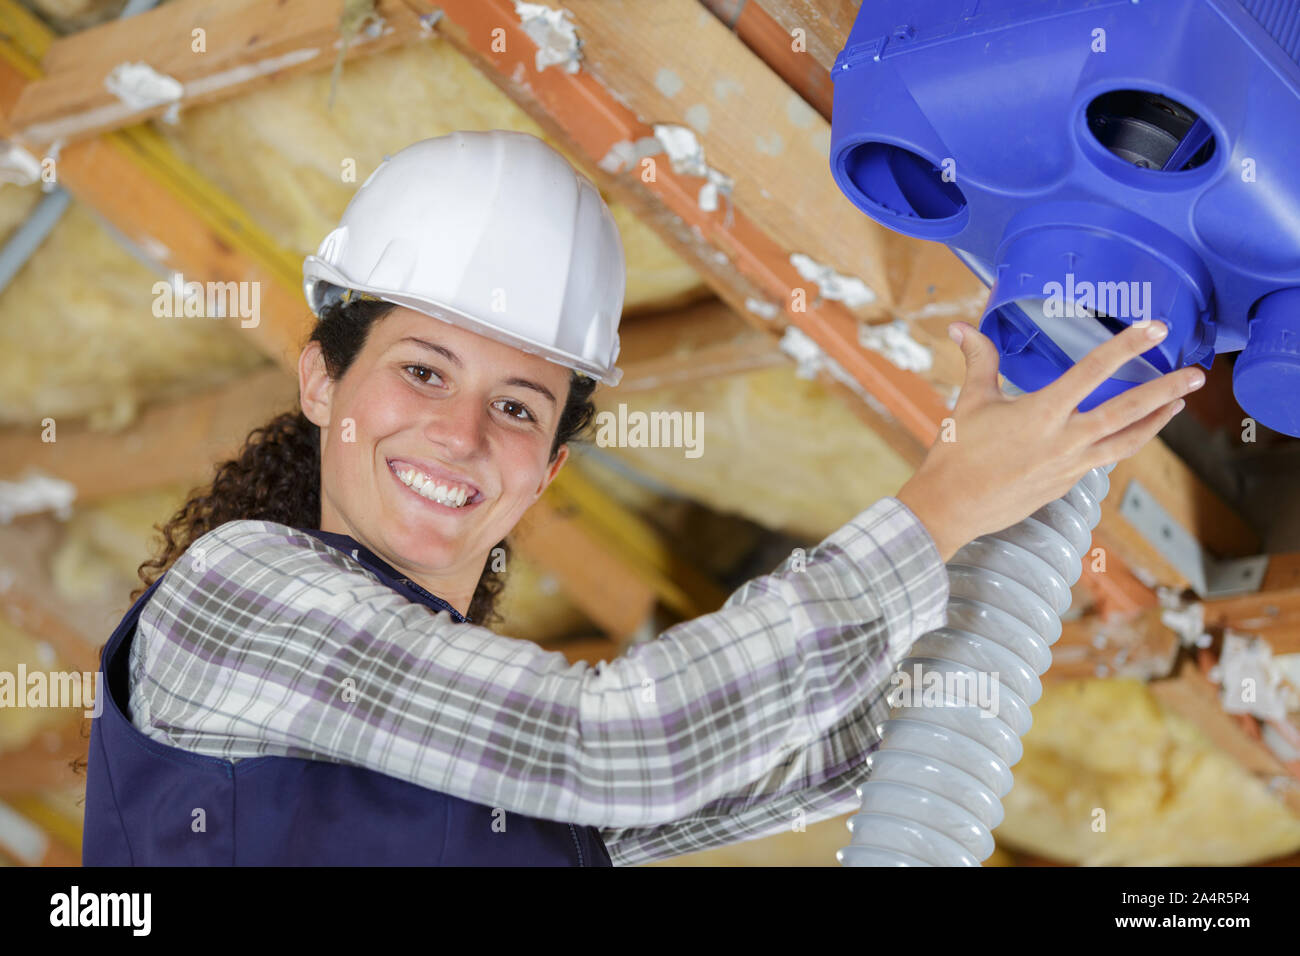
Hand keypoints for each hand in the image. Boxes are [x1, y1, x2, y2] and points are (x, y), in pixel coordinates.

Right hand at [896, 319, 1204, 562]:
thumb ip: (979, 360)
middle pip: (1128, 412)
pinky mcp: (1065, 485)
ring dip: (1156, 422)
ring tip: (1177, 405)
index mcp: (1042, 412)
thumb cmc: (955, 453)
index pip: (1093, 371)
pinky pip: (1101, 460)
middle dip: (1166, 390)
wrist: (950, 507)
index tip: (1156, 330)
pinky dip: (1120, 444)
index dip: (1127, 347)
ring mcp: (1069, 466)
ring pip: (1125, 442)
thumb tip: (962, 326)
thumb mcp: (970, 400)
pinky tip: (1127, 436)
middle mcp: (1064, 439)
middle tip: (1199, 374)